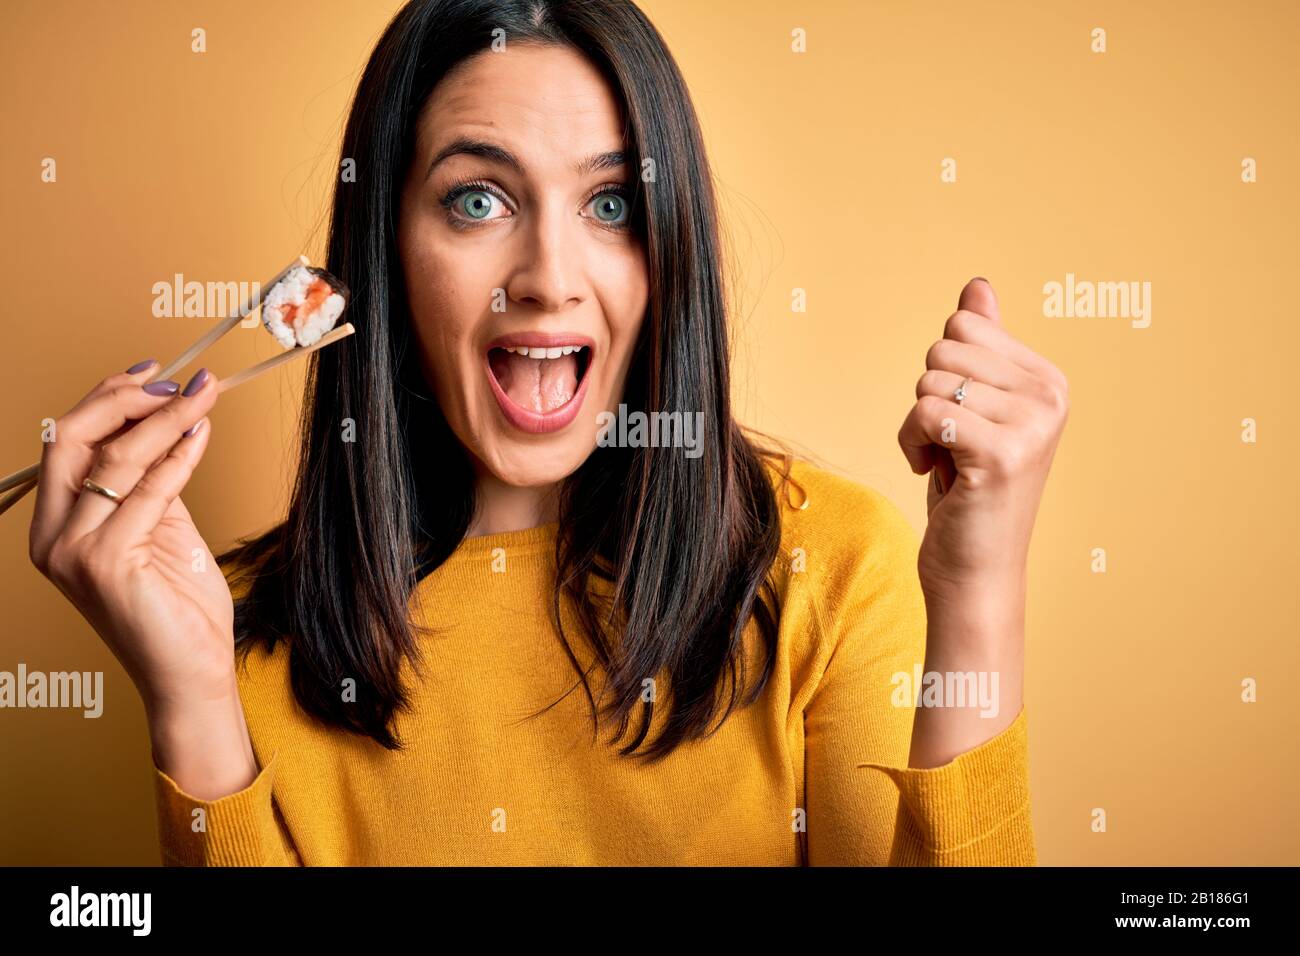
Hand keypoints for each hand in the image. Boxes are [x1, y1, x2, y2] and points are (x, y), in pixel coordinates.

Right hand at [27, 362, 234, 711]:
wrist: (191, 672)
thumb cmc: (178, 606)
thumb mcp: (159, 529)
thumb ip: (150, 482)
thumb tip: (168, 421)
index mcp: (54, 528)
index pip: (68, 444)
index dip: (107, 400)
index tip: (154, 375)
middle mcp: (52, 539)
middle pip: (74, 440)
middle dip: (126, 400)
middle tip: (179, 382)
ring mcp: (73, 553)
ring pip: (115, 460)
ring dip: (166, 420)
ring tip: (204, 396)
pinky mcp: (106, 564)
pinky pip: (149, 491)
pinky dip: (180, 456)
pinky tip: (203, 434)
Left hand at [898, 278, 1068, 603]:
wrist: (975, 571)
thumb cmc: (968, 491)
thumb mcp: (974, 410)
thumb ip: (980, 348)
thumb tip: (977, 286)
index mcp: (1049, 379)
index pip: (963, 326)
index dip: (941, 372)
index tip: (960, 418)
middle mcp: (1050, 396)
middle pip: (943, 349)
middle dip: (927, 397)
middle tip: (949, 444)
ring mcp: (1031, 424)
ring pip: (929, 382)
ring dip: (917, 424)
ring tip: (943, 462)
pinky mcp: (1002, 454)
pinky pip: (924, 413)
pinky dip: (910, 444)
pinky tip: (931, 473)